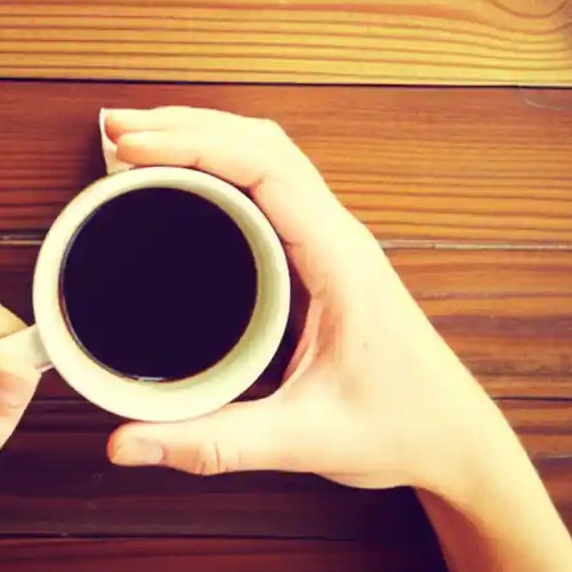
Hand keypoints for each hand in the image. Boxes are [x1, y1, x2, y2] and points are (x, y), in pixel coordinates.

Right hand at [102, 107, 503, 499]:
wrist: (453, 442)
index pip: (267, 169)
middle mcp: (340, 238)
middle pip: (263, 144)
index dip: (195, 145)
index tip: (134, 147)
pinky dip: (224, 166)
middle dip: (187, 126)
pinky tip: (187, 180)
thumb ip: (211, 444)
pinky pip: (273, 188)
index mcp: (341, 262)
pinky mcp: (324, 258)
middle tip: (118, 130)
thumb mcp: (301, 441)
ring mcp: (334, 242)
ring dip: (205, 138)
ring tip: (139, 141)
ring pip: (270, 158)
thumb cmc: (399, 430)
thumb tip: (124, 443)